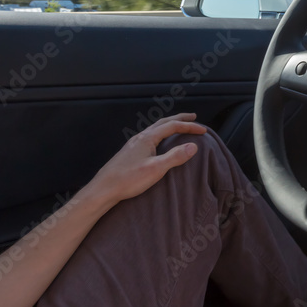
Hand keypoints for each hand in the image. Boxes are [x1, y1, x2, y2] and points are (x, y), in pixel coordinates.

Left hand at [74, 113, 205, 214]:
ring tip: (178, 127)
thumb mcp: (156, 169)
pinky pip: (149, 137)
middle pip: (162, 123)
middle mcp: (140, 137)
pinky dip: (160, 134)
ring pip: (154, 129)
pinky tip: (158, 143)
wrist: (103, 189)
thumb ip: (175, 157)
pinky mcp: (129, 153)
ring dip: (168, 126)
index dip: (189, 127)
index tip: (203, 130)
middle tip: (193, 118)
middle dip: (179, 119)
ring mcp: (133, 145)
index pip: (172, 126)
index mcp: (147, 138)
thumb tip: (193, 146)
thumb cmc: (128, 179)